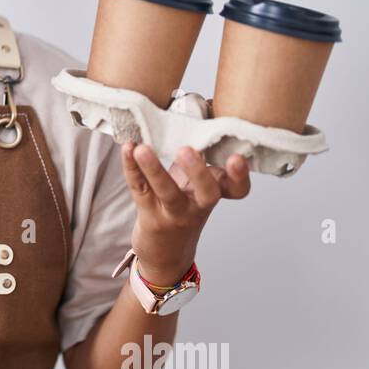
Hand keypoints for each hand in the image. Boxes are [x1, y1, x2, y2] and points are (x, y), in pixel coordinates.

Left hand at [119, 141, 250, 285]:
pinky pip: (139, 189)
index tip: (238, 158)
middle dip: (199, 172)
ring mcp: (173, 213)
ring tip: (142, 148)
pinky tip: (127, 149)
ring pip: (167, 192)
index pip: (236, 189)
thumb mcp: (198, 187)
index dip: (240, 176)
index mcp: (214, 194)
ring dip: (154, 168)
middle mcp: (198, 206)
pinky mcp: (149, 215)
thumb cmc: (183, 208)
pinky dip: (131, 168)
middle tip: (188, 150)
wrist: (167, 255)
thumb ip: (200, 159)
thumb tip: (196, 113)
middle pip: (207, 193)